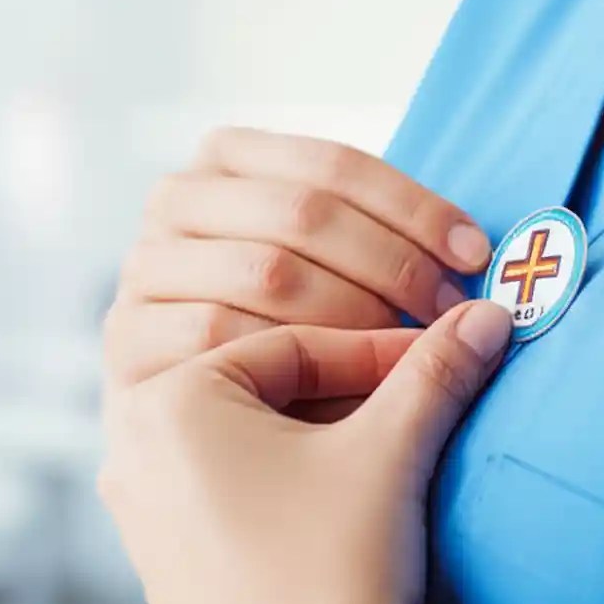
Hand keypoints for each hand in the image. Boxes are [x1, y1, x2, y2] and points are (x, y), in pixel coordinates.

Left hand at [99, 300, 512, 603]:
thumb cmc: (334, 574)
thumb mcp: (391, 450)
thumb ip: (436, 370)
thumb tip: (486, 318)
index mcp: (166, 405)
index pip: (292, 348)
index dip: (376, 350)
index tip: (434, 356)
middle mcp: (133, 456)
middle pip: (262, 391)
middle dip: (344, 391)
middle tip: (412, 397)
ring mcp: (142, 518)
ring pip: (245, 442)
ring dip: (315, 436)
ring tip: (382, 451)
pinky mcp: (165, 570)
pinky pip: (227, 496)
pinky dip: (282, 486)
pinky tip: (337, 508)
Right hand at [103, 127, 493, 396]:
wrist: (201, 442)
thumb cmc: (290, 344)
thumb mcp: (334, 277)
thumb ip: (379, 250)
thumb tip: (477, 261)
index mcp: (224, 161)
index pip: (331, 165)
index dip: (412, 206)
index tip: (474, 255)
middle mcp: (173, 203)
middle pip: (302, 214)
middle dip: (392, 263)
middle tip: (451, 317)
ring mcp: (142, 268)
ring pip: (267, 272)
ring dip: (356, 315)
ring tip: (412, 357)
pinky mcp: (127, 340)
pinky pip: (221, 337)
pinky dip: (296, 359)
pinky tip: (348, 390)